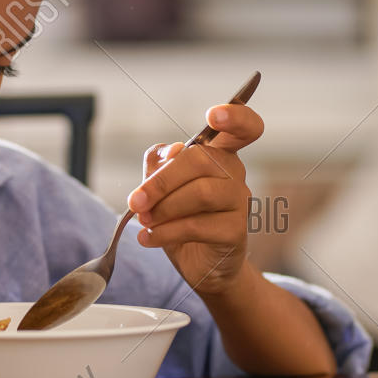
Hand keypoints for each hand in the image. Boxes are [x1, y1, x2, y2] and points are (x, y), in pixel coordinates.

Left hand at [126, 102, 264, 296]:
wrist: (198, 263)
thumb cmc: (180, 217)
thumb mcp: (160, 187)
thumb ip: (160, 163)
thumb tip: (171, 151)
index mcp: (219, 154)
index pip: (243, 127)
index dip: (234, 116)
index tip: (212, 115)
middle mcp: (234, 173)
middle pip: (201, 160)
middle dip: (160, 181)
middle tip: (135, 201)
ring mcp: (239, 202)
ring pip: (201, 193)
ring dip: (163, 209)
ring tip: (144, 221)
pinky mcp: (235, 232)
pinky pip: (198, 226)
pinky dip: (165, 233)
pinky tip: (148, 238)